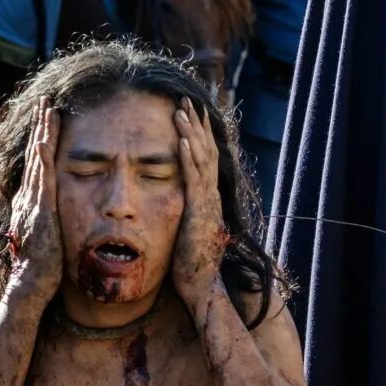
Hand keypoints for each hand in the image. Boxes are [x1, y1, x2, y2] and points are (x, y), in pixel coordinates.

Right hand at [6, 102, 62, 304]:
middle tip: (46, 101)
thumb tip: (58, 212)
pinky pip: (42, 179)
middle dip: (41, 127)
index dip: (42, 140)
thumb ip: (52, 220)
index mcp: (32, 202)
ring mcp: (33, 203)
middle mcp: (29, 197)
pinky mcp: (40, 211)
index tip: (49, 118)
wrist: (31, 286)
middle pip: (36, 154)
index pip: (39, 164)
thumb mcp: (49, 236)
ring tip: (48, 109)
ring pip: (38, 160)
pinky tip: (43, 139)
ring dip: (42, 133)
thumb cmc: (45, 267)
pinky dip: (42, 157)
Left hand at [171, 99, 228, 308]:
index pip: (203, 159)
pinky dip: (188, 157)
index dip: (197, 135)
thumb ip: (183, 214)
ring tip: (181, 111)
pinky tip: (181, 140)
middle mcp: (209, 195)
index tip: (189, 115)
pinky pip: (194, 178)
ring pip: (200, 159)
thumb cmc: (189, 265)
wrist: (202, 285)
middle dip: (196, 125)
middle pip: (205, 151)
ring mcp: (206, 201)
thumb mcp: (185, 231)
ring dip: (191, 133)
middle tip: (186, 101)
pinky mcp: (198, 211)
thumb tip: (175, 205)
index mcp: (205, 198)